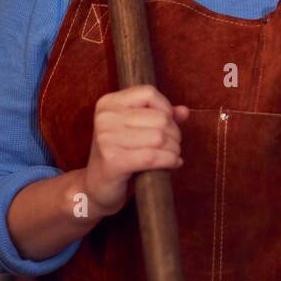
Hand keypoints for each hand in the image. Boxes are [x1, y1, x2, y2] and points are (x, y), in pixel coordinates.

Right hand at [84, 85, 188, 219]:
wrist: (96, 186)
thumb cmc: (120, 154)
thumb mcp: (137, 130)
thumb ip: (161, 116)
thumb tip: (184, 111)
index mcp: (109, 103)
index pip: (149, 93)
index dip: (166, 108)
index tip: (169, 124)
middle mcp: (105, 117)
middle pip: (159, 117)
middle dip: (174, 133)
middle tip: (173, 145)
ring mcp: (106, 139)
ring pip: (160, 137)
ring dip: (174, 149)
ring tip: (173, 155)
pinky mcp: (113, 161)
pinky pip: (153, 157)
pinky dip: (169, 160)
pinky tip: (174, 163)